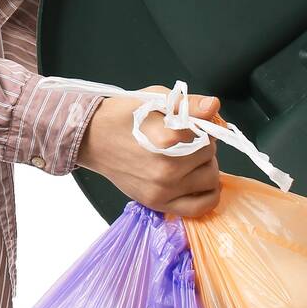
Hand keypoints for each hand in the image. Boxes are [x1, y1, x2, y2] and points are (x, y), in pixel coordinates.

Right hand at [76, 85, 222, 216]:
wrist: (92, 138)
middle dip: (205, 145)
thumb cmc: (122, 115)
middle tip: (189, 139)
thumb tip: (213, 106)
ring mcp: (162, 189)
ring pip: (210, 179)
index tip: (193, 123)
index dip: (204, 125)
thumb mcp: (155, 99)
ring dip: (206, 167)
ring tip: (190, 158)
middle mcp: (166, 169)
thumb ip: (188, 104)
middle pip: (210, 155)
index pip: (208, 133)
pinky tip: (200, 181)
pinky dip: (208, 196)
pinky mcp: (157, 203)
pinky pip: (199, 208)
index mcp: (166, 139)